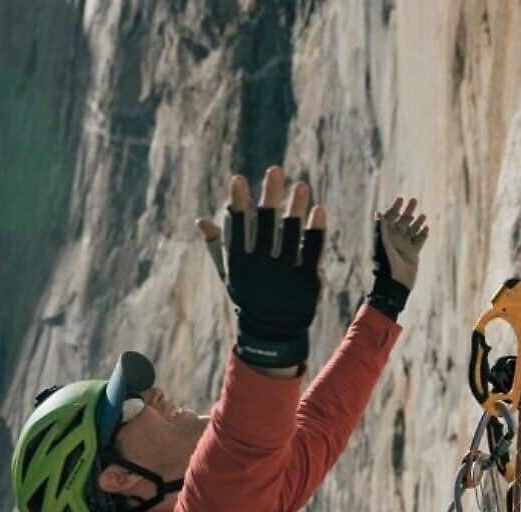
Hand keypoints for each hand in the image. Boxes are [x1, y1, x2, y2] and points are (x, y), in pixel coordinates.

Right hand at [196, 166, 325, 368]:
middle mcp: (262, 267)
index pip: (238, 228)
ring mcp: (285, 273)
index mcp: (241, 263)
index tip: (238, 179)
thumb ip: (218, 246)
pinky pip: (312, 251)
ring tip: (300, 185)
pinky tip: (318, 209)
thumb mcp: (231, 274)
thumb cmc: (249, 296)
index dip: (237, 203)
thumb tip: (201, 220)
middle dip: (270, 196)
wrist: (272, 331)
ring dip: (296, 208)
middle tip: (275, 170)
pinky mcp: (306, 280)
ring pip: (292, 235)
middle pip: (267, 226)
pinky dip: (316, 230)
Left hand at [367, 196, 428, 319]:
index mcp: (386, 236)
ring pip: (412, 231)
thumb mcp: (382, 244)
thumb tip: (379, 213)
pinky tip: (426, 228)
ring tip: (423, 214)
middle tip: (414, 200)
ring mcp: (404, 247)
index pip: (390, 218)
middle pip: (402, 222)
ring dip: (416, 222)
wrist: (394, 284)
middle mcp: (395, 240)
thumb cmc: (385, 264)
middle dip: (408, 211)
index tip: (400, 199)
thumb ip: (381, 228)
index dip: (395, 208)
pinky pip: (418, 242)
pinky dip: (422, 234)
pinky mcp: (413, 255)